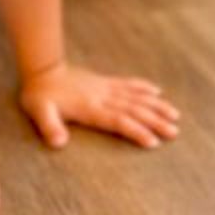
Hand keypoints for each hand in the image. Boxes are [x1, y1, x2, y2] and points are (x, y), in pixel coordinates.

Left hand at [19, 61, 179, 149]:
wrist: (41, 70)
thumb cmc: (39, 96)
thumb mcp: (39, 112)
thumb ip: (50, 127)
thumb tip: (58, 144)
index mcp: (90, 108)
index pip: (118, 121)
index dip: (136, 131)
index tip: (153, 142)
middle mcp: (103, 98)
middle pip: (134, 110)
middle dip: (155, 121)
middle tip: (174, 132)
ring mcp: (105, 88)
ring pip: (136, 97)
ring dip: (156, 106)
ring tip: (175, 116)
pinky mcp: (104, 82)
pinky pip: (128, 84)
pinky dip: (143, 87)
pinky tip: (157, 92)